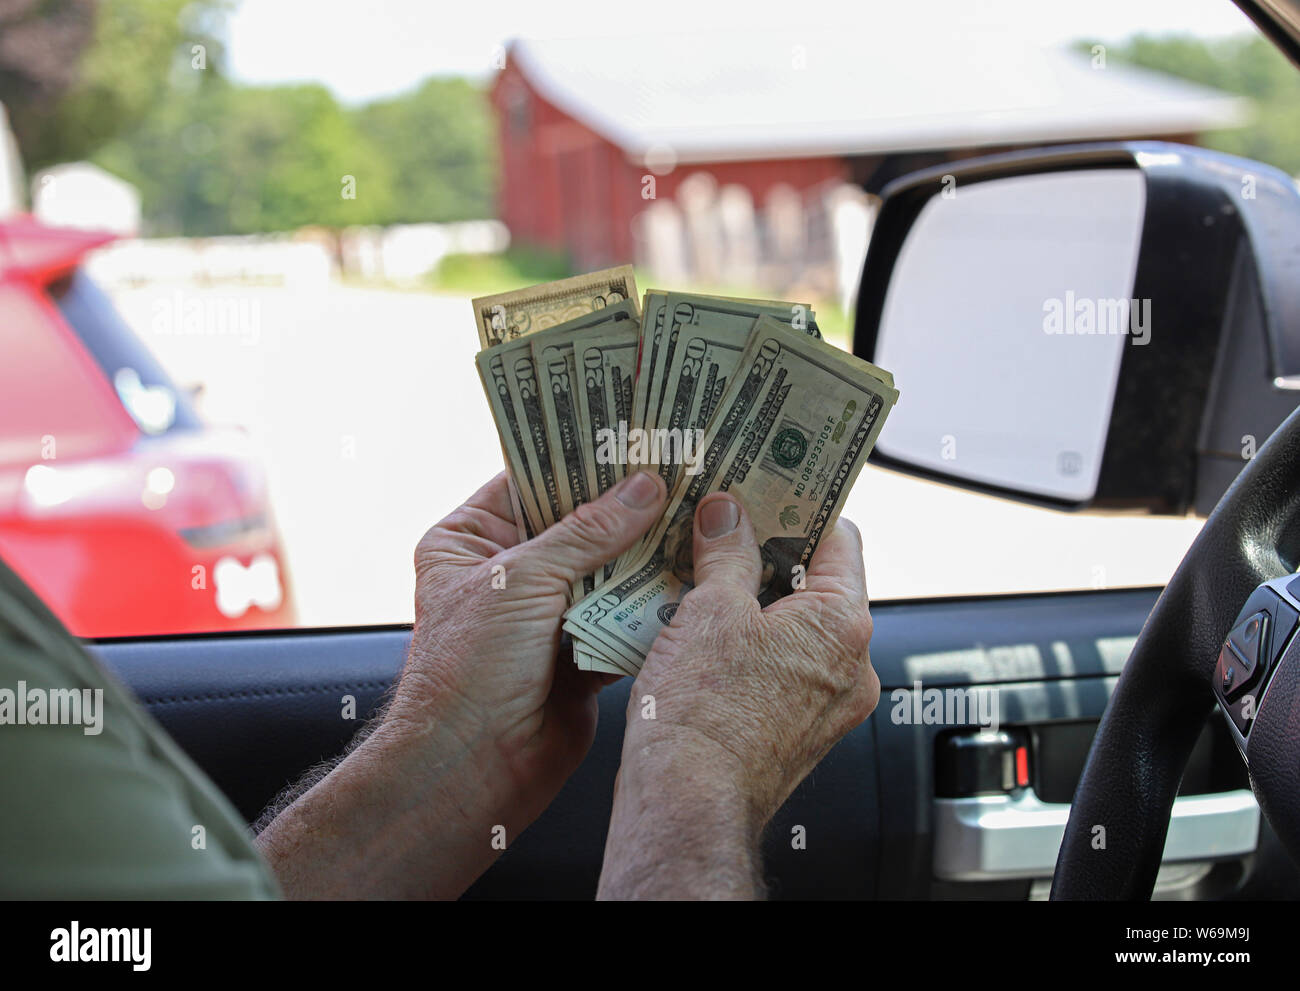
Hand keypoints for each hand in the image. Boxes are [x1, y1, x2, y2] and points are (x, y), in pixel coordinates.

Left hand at [256, 469, 665, 898]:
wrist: (473, 769)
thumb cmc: (467, 671)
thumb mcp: (522, 580)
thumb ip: (588, 533)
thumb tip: (645, 487)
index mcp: (471, 540)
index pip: (531, 479)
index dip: (579, 456)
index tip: (631, 431)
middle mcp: (509, 572)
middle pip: (578, 522)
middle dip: (627, 505)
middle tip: (681, 467)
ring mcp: (548, 612)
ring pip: (609, 568)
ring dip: (648, 551)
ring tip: (700, 510)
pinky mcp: (583, 650)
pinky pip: (626, 614)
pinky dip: (655, 601)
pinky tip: (694, 571)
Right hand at [599, 491, 877, 898]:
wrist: (686, 805)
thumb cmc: (702, 718)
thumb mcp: (708, 609)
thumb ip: (726, 551)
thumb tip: (728, 514)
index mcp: (842, 624)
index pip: (839, 537)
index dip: (797, 507)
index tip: (762, 491)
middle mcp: (851, 666)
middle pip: (817, 583)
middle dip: (764, 557)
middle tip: (718, 535)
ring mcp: (829, 705)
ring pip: (796, 629)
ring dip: (754, 603)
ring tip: (701, 587)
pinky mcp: (800, 732)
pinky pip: (784, 668)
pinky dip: (752, 647)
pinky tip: (704, 640)